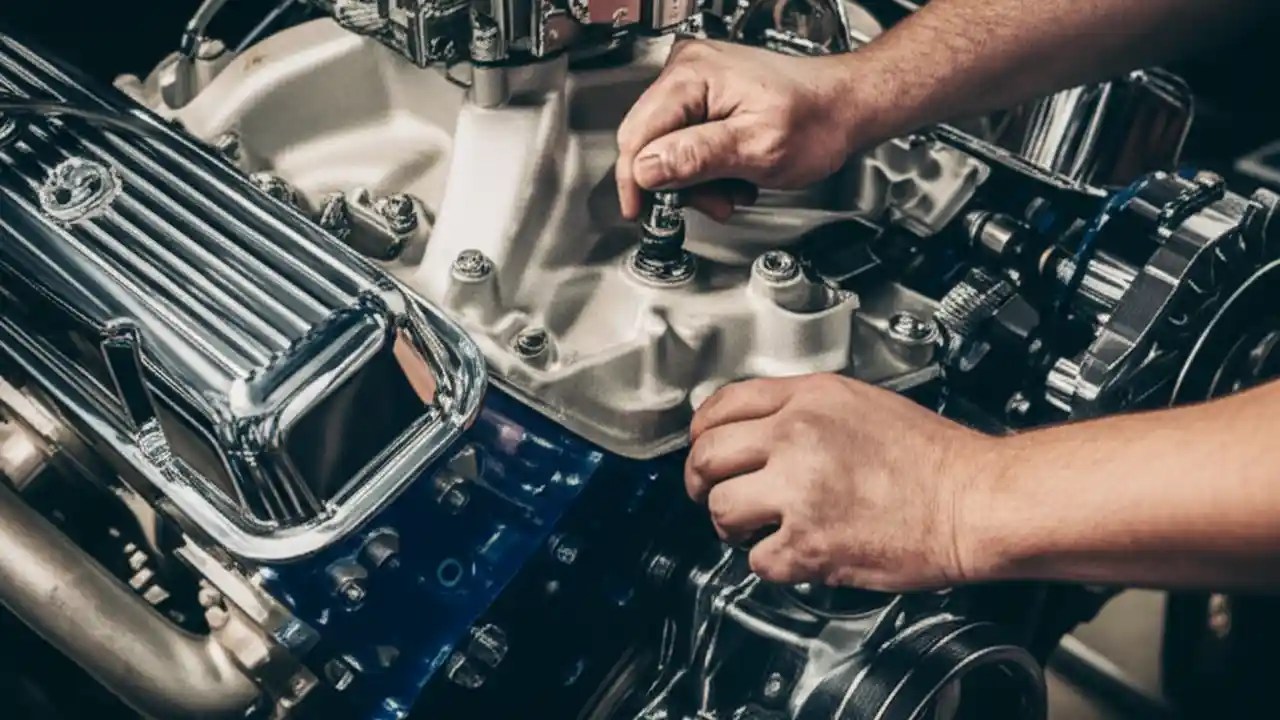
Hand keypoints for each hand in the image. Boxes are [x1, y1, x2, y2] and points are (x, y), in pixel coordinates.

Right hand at [616, 39, 862, 221]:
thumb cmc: (817, 120)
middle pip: (648, 142)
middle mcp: (688, 70)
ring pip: (666, 148)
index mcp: (693, 75)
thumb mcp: (756, 147)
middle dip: (676, 183)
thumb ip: (697, 157)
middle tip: (712, 202)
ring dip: (695, 181)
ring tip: (732, 189)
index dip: (635, 181)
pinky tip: (732, 174)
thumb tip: (646, 170)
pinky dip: (705, 169)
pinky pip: (685, 141)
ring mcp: (696, 82)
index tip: (641, 213)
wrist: (845, 107)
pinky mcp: (706, 98)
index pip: (638, 134)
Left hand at [685, 374, 1000, 590]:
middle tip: (709, 493)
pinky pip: (756, 560)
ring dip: (731, 524)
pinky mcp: (809, 544)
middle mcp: (796, 438)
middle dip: (700, 480)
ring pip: (721, 508)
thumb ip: (805, 410)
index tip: (700, 445)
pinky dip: (769, 563)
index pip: (723, 404)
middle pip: (707, 456)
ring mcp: (799, 492)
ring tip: (755, 528)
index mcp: (810, 399)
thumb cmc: (933, 459)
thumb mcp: (863, 404)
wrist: (974, 501)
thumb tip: (758, 427)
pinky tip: (791, 553)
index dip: (701, 430)